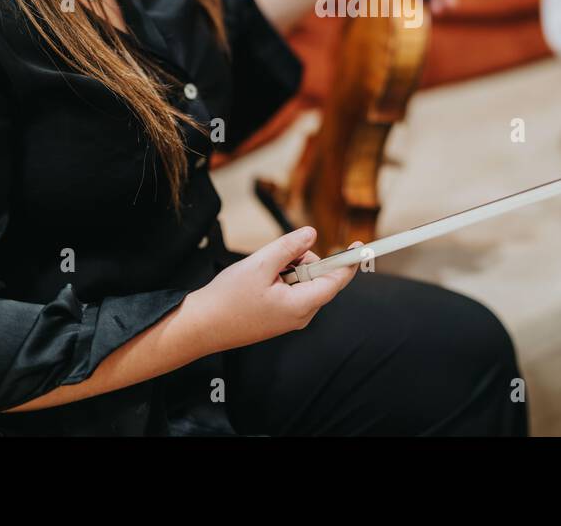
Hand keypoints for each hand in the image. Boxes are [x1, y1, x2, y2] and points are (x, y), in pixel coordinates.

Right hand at [185, 227, 358, 353]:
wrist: (201, 326)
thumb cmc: (227, 299)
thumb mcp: (261, 263)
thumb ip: (290, 246)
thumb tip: (313, 234)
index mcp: (301, 305)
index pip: (337, 281)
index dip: (350, 261)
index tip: (359, 245)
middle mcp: (301, 315)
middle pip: (317, 277)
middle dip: (301, 260)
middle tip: (276, 258)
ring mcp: (290, 318)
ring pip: (302, 282)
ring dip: (287, 269)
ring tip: (261, 272)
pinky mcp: (279, 317)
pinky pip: (290, 290)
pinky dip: (279, 278)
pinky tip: (258, 281)